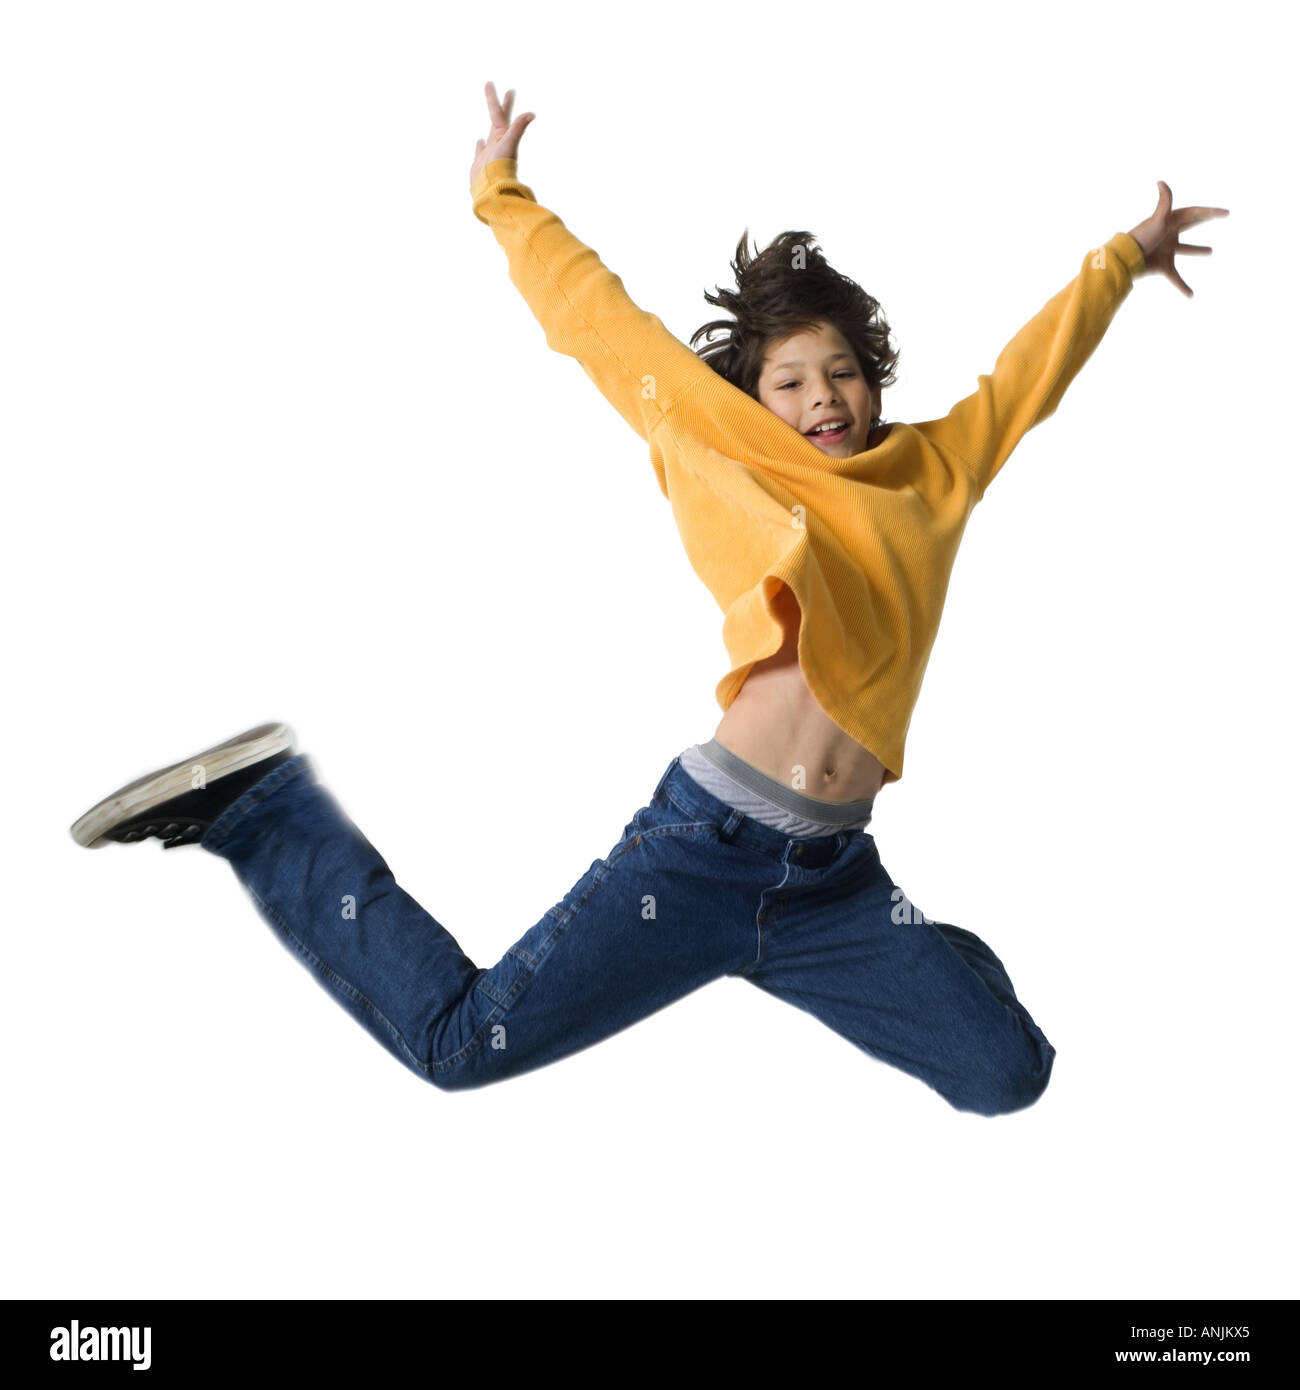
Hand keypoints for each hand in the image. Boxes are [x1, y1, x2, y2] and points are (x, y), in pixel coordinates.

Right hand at [469, 81, 534, 188]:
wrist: (491, 190)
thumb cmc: (500, 168)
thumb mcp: (508, 144)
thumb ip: (518, 128)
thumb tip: (532, 113)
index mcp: (503, 137)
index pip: (502, 114)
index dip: (502, 100)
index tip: (510, 89)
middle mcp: (497, 143)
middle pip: (498, 119)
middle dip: (497, 104)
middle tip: (495, 88)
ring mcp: (489, 152)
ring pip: (490, 134)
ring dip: (491, 125)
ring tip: (492, 118)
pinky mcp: (480, 162)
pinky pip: (480, 149)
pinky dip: (480, 144)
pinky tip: (479, 141)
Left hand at [1127, 181, 1228, 297]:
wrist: (1125, 261)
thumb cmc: (1141, 238)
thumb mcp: (1157, 220)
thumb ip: (1164, 202)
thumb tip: (1161, 182)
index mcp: (1171, 222)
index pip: (1194, 214)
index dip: (1210, 212)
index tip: (1226, 213)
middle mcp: (1169, 235)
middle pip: (1191, 226)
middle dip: (1205, 220)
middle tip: (1221, 215)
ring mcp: (1166, 251)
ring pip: (1186, 250)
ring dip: (1197, 250)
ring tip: (1210, 251)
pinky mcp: (1162, 266)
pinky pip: (1175, 277)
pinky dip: (1182, 286)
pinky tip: (1191, 295)